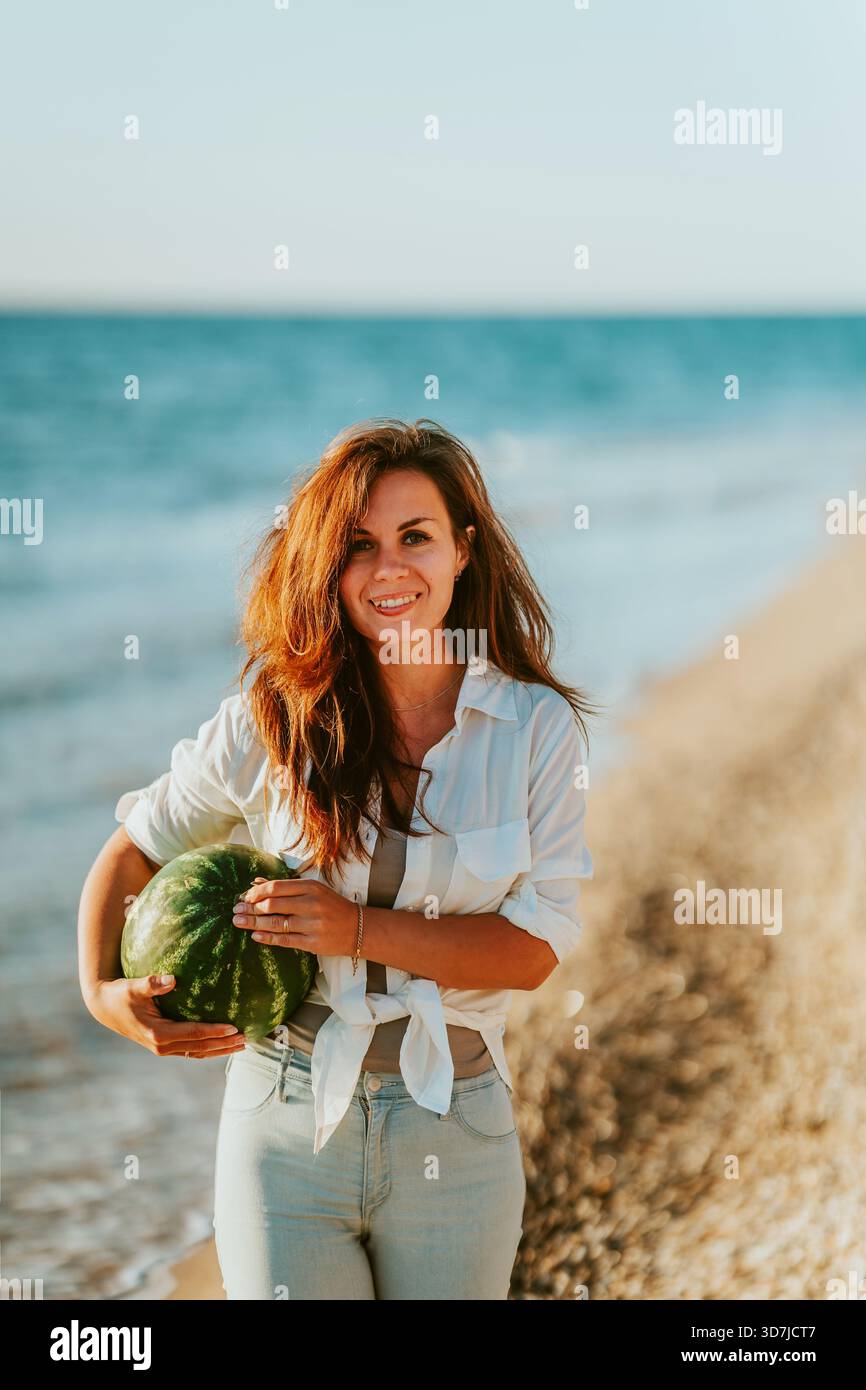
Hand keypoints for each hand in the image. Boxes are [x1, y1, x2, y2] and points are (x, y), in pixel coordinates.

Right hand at [86, 975, 246, 1058]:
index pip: (193, 1034)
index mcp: (158, 1034)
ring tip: (242, 1045)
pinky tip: (223, 1042)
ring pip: (197, 1053)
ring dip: (219, 1050)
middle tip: (246, 1038)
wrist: (106, 1008)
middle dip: (223, 1045)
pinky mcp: (165, 1045)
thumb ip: (151, 984)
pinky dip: (208, 1048)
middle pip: (200, 1048)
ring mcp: (164, 1048)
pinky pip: (191, 1050)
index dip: (214, 1032)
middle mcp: (162, 1046)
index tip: (234, 1027)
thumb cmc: (121, 994)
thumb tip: (172, 979)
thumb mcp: (132, 987)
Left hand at [233, 876, 356, 956]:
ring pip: (276, 923)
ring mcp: (312, 924)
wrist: (357, 928)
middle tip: (236, 910)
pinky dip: (267, 937)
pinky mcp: (313, 943)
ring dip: (253, 922)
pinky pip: (284, 940)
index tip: (244, 896)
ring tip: (238, 922)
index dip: (256, 892)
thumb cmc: (331, 906)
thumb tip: (255, 883)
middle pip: (272, 905)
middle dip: (250, 907)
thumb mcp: (312, 890)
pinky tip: (255, 935)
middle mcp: (311, 904)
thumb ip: (284, 887)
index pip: (276, 887)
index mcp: (310, 887)